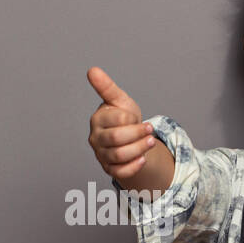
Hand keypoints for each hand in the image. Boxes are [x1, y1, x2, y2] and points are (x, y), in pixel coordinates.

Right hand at [86, 66, 152, 180]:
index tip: (142, 120)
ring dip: (139, 149)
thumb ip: (106, 87)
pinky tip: (143, 159)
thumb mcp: (119, 100)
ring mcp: (101, 154)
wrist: (129, 137)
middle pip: (116, 139)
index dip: (132, 120)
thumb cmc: (123, 116)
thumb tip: (92, 70)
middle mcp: (95, 138)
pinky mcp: (109, 169)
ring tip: (150, 142)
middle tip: (150, 131)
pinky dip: (134, 167)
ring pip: (119, 156)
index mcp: (98, 119)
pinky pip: (120, 172)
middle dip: (138, 135)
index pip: (117, 120)